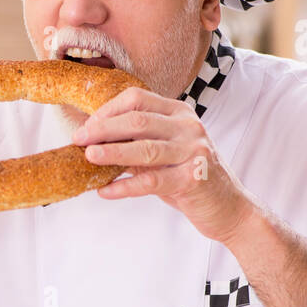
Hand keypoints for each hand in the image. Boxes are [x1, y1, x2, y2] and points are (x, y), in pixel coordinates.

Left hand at [71, 86, 256, 244]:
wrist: (228, 208)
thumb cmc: (187, 177)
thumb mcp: (162, 154)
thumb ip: (134, 144)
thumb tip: (91, 142)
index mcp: (179, 113)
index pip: (137, 98)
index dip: (107, 110)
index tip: (85, 126)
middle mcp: (189, 126)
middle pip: (138, 120)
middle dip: (103, 129)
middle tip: (78, 140)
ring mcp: (194, 151)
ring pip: (145, 148)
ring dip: (112, 152)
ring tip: (88, 157)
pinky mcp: (194, 178)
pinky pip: (151, 182)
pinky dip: (124, 187)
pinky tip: (104, 192)